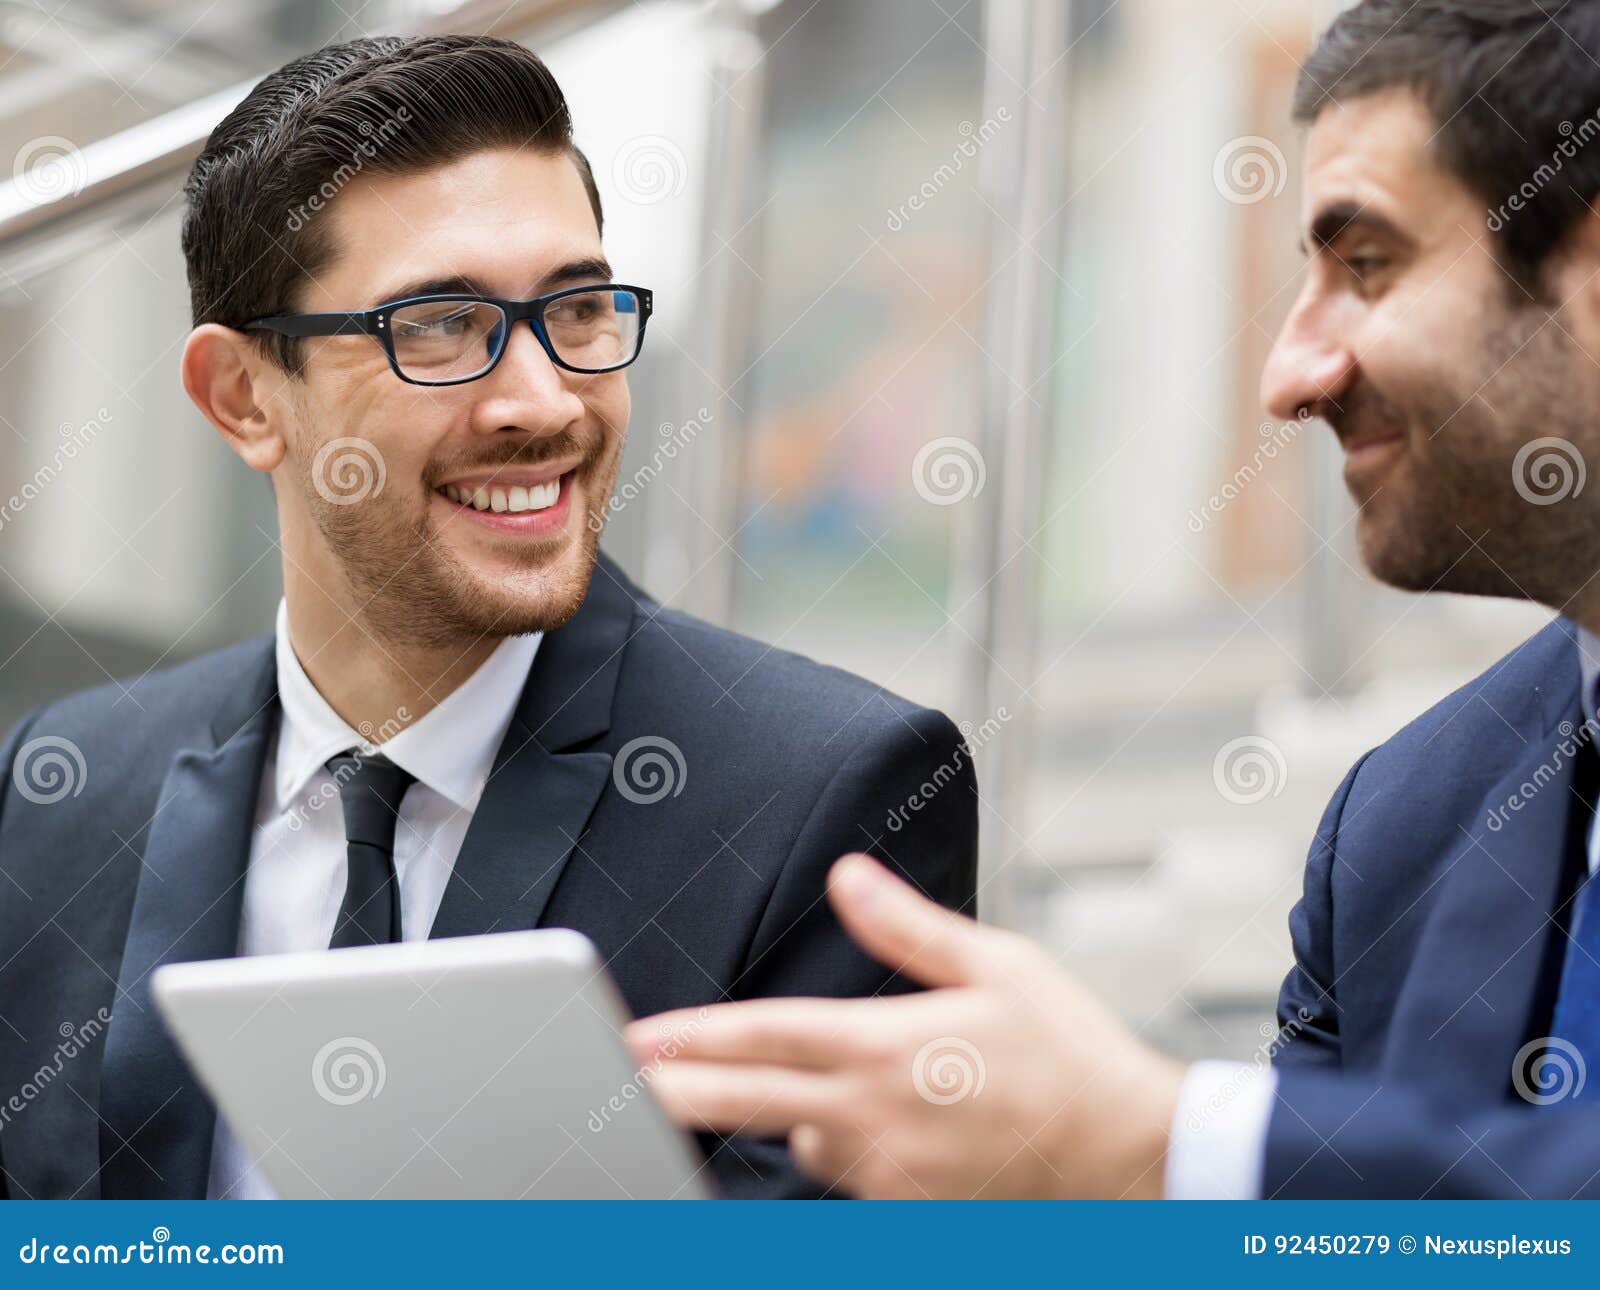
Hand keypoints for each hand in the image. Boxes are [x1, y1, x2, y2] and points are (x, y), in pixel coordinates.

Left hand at [627, 853, 1186, 1198]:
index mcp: (885, 1048)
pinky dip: (843, 1145)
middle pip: (747, 1101)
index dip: (690, 1039)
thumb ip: (907, 925)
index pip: (763, 1039)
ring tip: (818, 1087)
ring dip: (790, 1114)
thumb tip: (846, 876)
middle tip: (620, 1084)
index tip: (636, 1038)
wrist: (1128, 1156)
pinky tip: (877, 1124)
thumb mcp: (997, 966)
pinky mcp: (907, 1211)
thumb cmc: (1069, 1054)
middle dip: (677, 1091)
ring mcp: (886, 1173)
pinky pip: (848, 1172)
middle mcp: (872, 1116)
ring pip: (803, 1138)